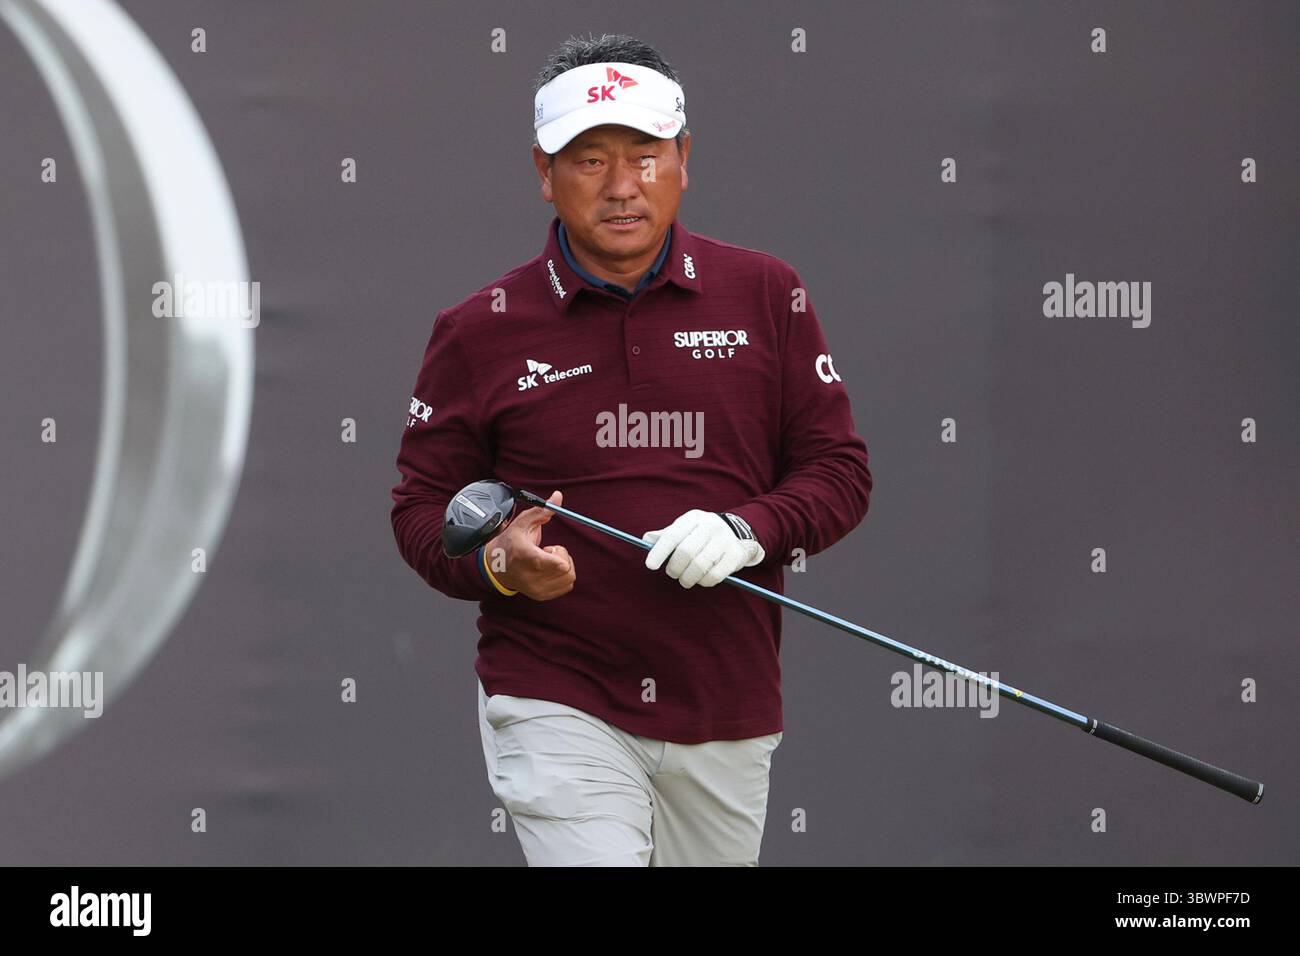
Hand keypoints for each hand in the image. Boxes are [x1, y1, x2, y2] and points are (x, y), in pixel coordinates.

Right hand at [483, 490, 575, 599]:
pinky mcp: (541, 595)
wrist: (496, 567)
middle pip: (566, 569)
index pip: (552, 563)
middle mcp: (531, 576)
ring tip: (547, 560)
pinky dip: (563, 576)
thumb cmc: (510, 542)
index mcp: (525, 556)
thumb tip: (558, 496)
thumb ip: (542, 510)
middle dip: (562, 556)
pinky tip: (549, 570)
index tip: (552, 549)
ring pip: (569, 578)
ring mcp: (536, 588)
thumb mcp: (522, 522)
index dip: (560, 557)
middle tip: (548, 551)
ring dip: (563, 566)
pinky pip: (567, 586)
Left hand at [643, 510, 764, 587]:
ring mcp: (725, 540)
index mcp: (693, 518)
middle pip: (686, 552)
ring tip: (685, 580)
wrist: (737, 533)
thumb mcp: (684, 529)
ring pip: (700, 565)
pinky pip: (715, 575)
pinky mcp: (736, 554)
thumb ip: (665, 535)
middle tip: (672, 573)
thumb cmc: (701, 534)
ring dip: (688, 578)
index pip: (672, 535)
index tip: (650, 565)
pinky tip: (701, 580)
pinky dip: (704, 582)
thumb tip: (646, 540)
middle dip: (675, 568)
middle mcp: (710, 526)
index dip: (659, 551)